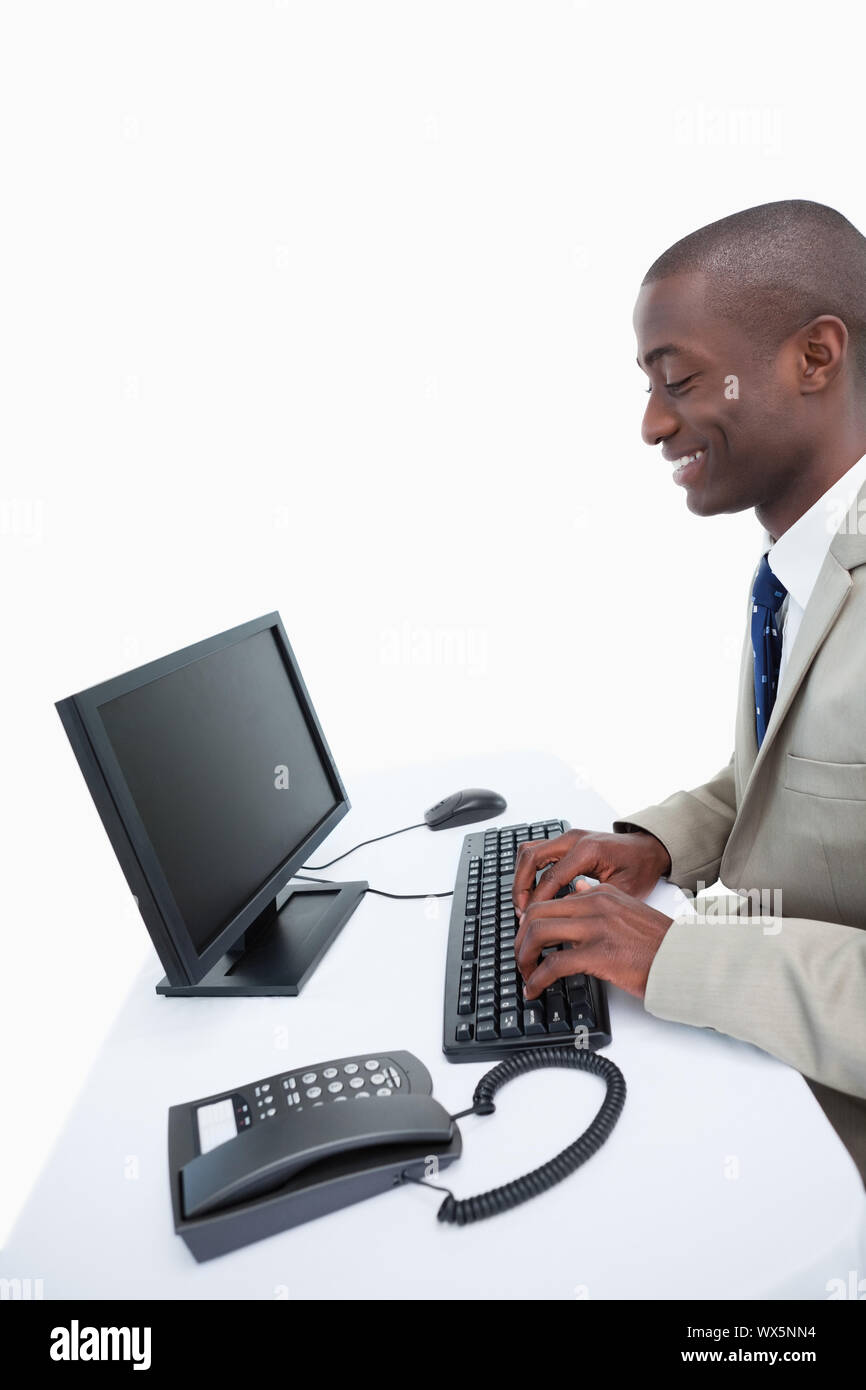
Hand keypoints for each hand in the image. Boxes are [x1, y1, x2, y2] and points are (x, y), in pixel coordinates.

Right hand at [511, 827, 670, 916]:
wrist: (649, 849)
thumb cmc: (641, 868)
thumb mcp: (622, 890)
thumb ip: (591, 900)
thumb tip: (561, 914)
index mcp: (588, 850)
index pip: (550, 877)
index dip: (537, 901)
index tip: (531, 921)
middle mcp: (574, 839)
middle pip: (531, 858)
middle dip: (521, 887)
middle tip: (521, 911)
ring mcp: (568, 837)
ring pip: (528, 851)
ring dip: (521, 876)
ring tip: (523, 902)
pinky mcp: (566, 841)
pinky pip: (536, 850)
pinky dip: (528, 869)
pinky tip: (532, 889)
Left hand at [514, 880, 673, 999]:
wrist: (685, 959)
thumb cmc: (660, 943)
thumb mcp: (628, 909)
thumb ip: (601, 898)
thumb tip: (578, 887)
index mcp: (600, 893)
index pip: (550, 900)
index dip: (530, 924)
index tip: (528, 942)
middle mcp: (595, 904)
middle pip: (536, 913)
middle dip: (520, 938)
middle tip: (521, 959)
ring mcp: (596, 928)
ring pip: (538, 933)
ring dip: (524, 957)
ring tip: (526, 975)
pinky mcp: (600, 954)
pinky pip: (553, 964)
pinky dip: (537, 979)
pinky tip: (535, 990)